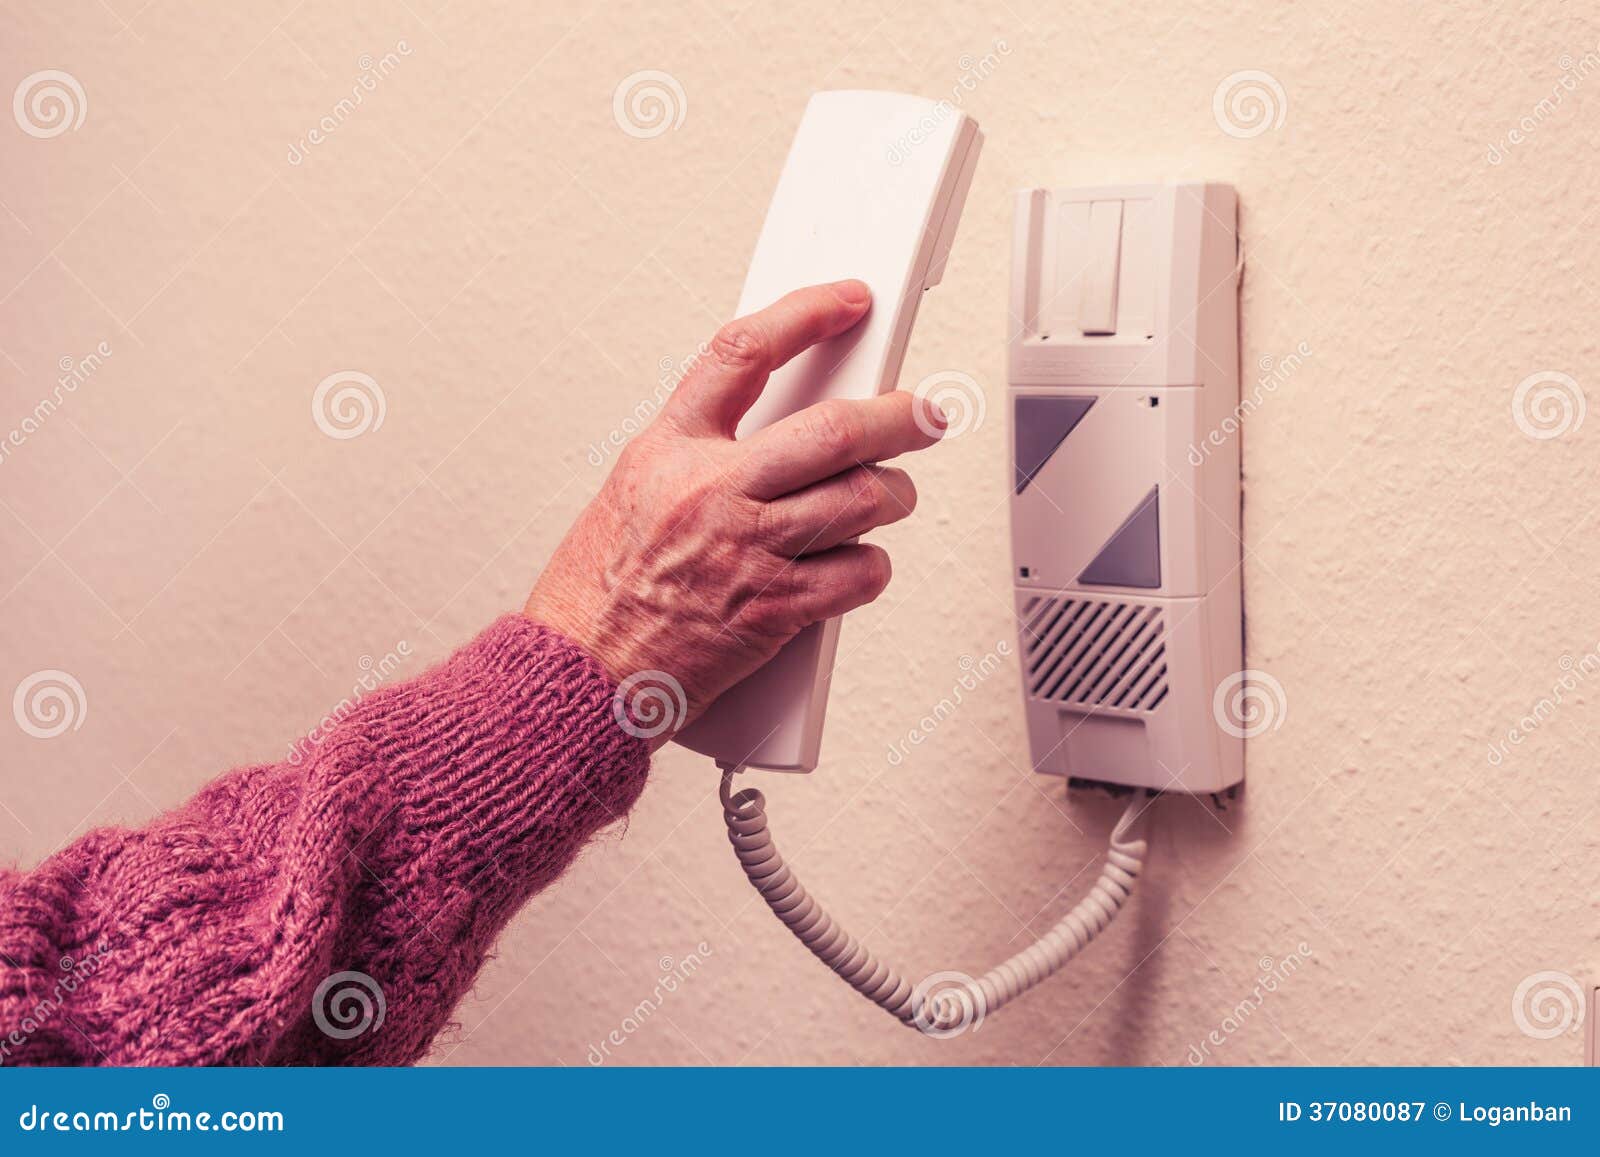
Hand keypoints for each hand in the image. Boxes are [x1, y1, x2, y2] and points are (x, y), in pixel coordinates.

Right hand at [524, 279, 945, 746]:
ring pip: (864, 498)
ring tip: (892, 496)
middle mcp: (713, 491)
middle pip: (835, 429)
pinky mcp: (775, 610)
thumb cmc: (599, 593)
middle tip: (925, 413)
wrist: (582, 672)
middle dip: (900, 417)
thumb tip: (778, 430)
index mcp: (670, 450)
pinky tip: (859, 565)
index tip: (845, 302)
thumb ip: (702, 456)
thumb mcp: (635, 491)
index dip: (805, 316)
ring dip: (895, 496)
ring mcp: (749, 550)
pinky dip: (873, 567)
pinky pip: (860, 573)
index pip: (743, 353)